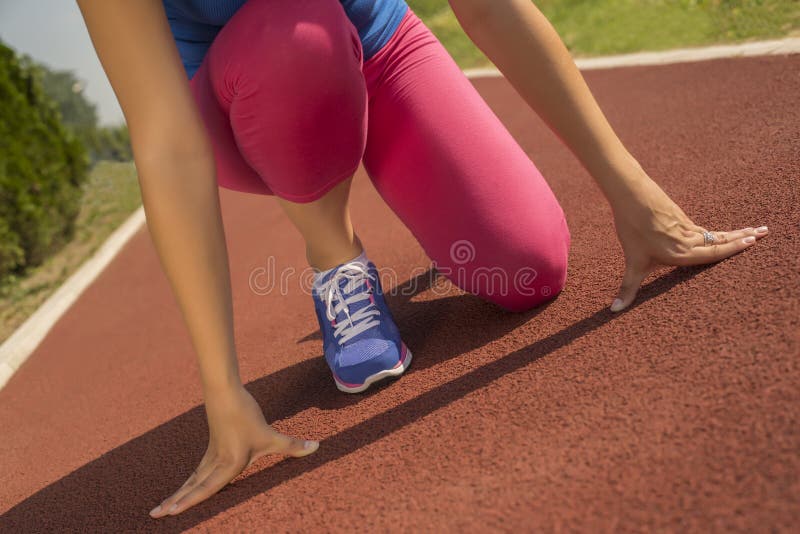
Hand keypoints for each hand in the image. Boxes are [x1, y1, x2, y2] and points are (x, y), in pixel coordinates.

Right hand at [149, 385, 317, 517]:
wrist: (225, 392)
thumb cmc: (246, 415)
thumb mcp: (271, 435)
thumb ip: (293, 445)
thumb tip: (317, 447)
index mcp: (228, 464)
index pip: (207, 487)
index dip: (191, 500)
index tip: (172, 511)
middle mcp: (216, 462)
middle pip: (193, 486)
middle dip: (176, 502)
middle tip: (155, 515)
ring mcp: (211, 455)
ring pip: (192, 479)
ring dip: (178, 493)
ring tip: (161, 508)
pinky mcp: (211, 447)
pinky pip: (197, 470)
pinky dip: (188, 482)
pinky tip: (184, 488)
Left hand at [608, 170, 767, 311]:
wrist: (631, 196)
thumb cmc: (632, 229)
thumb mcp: (632, 262)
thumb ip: (628, 288)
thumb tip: (613, 310)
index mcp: (682, 253)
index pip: (714, 253)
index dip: (733, 249)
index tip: (753, 242)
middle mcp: (688, 240)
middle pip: (720, 240)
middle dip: (742, 237)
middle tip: (764, 232)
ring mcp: (685, 227)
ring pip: (713, 233)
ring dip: (733, 232)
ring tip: (752, 230)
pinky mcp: (679, 217)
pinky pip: (700, 228)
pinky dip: (713, 231)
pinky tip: (717, 233)